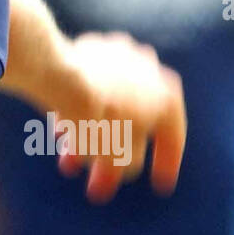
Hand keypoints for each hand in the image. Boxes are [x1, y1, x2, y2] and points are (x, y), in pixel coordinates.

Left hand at [54, 31, 185, 203]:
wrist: (62, 77)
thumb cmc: (95, 119)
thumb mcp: (119, 157)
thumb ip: (129, 163)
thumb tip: (125, 163)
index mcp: (168, 95)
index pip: (173, 137)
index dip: (167, 164)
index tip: (162, 186)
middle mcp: (151, 70)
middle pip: (132, 123)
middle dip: (112, 157)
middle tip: (96, 183)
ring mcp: (121, 55)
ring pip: (107, 105)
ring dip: (89, 138)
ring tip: (68, 164)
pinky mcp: (90, 48)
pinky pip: (89, 88)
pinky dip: (79, 112)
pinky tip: (60, 132)